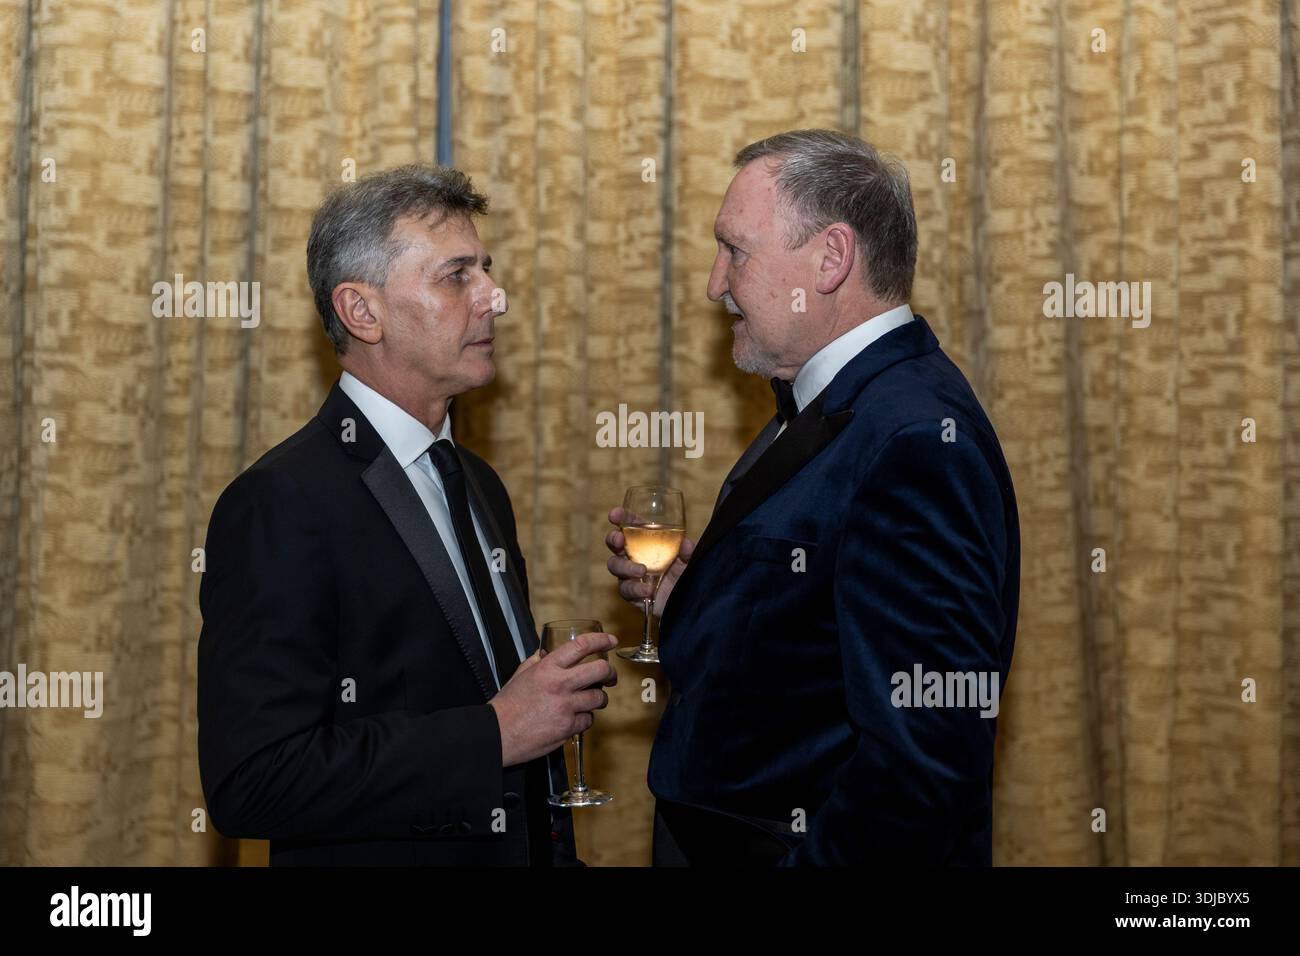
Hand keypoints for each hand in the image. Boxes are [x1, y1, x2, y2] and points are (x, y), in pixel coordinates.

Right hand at [488, 632, 618, 766]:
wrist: (498, 733)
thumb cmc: (507, 705)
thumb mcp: (520, 674)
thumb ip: (536, 661)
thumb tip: (546, 652)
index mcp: (547, 668)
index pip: (581, 646)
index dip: (601, 641)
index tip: (610, 641)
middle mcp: (559, 684)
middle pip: (601, 671)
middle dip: (610, 673)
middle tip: (609, 676)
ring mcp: (566, 707)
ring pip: (599, 698)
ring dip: (598, 699)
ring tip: (591, 700)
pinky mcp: (568, 727)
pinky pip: (588, 720)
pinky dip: (584, 719)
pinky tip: (574, 718)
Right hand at [605, 507, 694, 617]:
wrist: (684, 603)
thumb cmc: (682, 575)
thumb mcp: (688, 561)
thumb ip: (687, 552)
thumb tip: (686, 543)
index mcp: (645, 541)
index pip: (630, 525)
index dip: (621, 518)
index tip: (615, 515)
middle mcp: (633, 555)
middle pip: (614, 543)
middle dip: (613, 539)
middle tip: (619, 539)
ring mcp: (630, 574)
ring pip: (615, 566)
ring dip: (625, 567)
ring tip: (642, 570)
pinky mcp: (631, 593)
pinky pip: (626, 589)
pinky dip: (636, 589)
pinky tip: (647, 590)